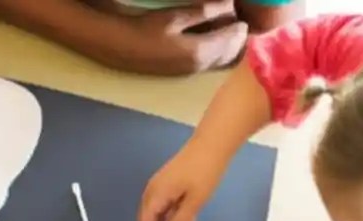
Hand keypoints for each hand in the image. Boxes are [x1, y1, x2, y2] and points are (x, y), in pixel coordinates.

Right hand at [101, 2, 247, 75]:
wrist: (120, 48)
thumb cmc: (147, 28)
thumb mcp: (177, 16)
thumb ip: (206, 12)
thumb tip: (230, 6)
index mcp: (202, 51)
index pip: (233, 39)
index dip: (241, 25)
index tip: (242, 14)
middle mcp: (200, 66)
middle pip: (232, 54)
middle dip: (239, 39)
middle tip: (239, 23)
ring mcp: (191, 71)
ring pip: (222, 62)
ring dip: (230, 48)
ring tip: (228, 32)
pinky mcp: (182, 72)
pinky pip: (210, 64)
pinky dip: (218, 53)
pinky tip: (211, 42)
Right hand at [138, 143, 227, 220]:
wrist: (211, 145)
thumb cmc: (204, 172)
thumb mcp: (193, 203)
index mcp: (155, 196)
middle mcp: (151, 191)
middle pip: (148, 219)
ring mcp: (158, 185)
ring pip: (157, 211)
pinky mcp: (166, 181)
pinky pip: (163, 203)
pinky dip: (172, 212)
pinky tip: (188, 213)